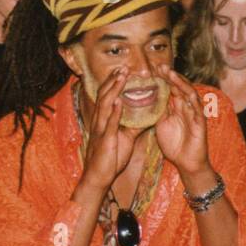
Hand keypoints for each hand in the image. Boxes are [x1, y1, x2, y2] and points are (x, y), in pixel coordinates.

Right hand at [78, 68, 141, 192]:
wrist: (99, 177)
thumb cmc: (110, 159)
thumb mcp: (125, 139)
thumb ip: (133, 127)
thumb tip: (146, 117)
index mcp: (104, 121)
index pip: (108, 98)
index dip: (114, 84)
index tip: (122, 71)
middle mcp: (100, 122)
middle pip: (105, 96)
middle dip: (114, 81)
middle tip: (123, 67)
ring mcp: (101, 130)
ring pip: (106, 105)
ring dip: (113, 90)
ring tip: (121, 77)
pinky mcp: (105, 140)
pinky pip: (109, 124)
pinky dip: (114, 112)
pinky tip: (118, 101)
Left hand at [155, 71, 210, 176]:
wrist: (187, 163)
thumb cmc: (174, 145)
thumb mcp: (161, 124)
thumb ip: (157, 111)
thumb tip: (147, 98)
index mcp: (176, 107)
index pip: (169, 89)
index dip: (162, 79)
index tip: (151, 70)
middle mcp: (186, 107)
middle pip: (179, 87)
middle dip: (169, 76)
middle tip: (159, 66)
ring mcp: (194, 113)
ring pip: (188, 93)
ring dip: (180, 82)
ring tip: (169, 73)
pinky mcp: (200, 122)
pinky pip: (197, 107)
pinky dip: (191, 98)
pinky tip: (185, 91)